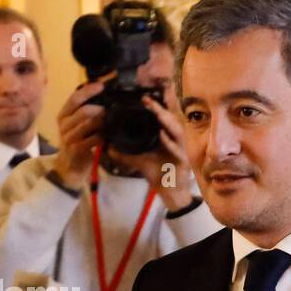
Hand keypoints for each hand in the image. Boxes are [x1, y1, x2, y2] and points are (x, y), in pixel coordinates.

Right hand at [52, 80, 105, 189]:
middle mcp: (64, 124)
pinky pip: (93, 139)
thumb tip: (102, 97)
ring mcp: (69, 137)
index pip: (75, 97)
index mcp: (63, 115)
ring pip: (89, 123)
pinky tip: (109, 136)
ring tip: (112, 122)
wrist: (69, 167)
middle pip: (83, 110)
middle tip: (111, 110)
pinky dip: (103, 136)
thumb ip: (84, 112)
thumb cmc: (76, 143)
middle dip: (100, 109)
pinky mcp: (76, 148)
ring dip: (103, 122)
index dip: (89, 90)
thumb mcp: (77, 125)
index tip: (102, 85)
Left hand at [108, 94, 193, 209]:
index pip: (162, 119)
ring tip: (156, 111)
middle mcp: (174, 141)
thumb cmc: (158, 174)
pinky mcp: (183, 161)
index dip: (155, 108)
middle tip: (148, 100)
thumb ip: (124, 153)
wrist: (169, 192)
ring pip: (176, 131)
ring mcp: (180, 150)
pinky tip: (162, 134)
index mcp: (165, 137)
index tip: (143, 98)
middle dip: (160, 109)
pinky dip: (170, 142)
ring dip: (167, 120)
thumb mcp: (138, 160)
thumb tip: (108, 146)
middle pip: (170, 121)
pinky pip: (177, 149)